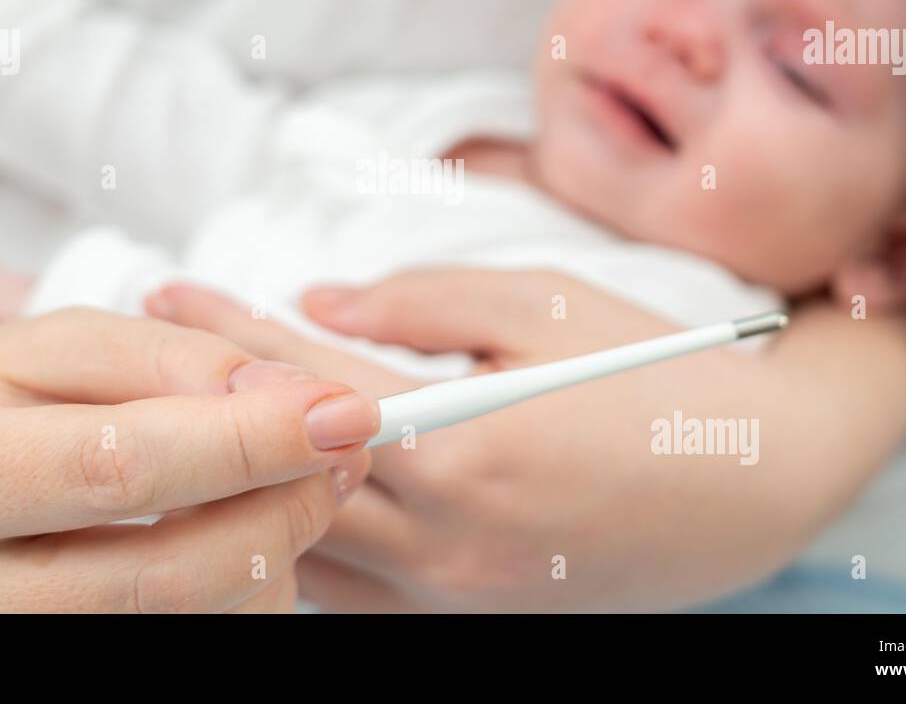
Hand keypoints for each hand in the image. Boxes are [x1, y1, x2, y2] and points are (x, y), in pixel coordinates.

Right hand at [0, 308, 378, 610]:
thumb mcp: (58, 345)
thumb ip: (173, 359)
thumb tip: (286, 398)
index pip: (125, 466)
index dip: (253, 440)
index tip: (343, 411)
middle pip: (171, 576)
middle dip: (287, 508)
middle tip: (344, 449)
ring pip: (196, 627)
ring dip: (275, 552)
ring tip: (281, 482)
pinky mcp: (44, 676)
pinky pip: (194, 647)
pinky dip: (242, 591)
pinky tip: (233, 533)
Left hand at [147, 271, 905, 611]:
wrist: (754, 486)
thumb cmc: (653, 375)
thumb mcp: (542, 304)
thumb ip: (419, 301)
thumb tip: (315, 303)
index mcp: (465, 443)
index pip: (305, 382)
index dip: (226, 331)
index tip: (164, 292)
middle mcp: (446, 534)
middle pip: (279, 469)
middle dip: (209, 408)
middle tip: (151, 356)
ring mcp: (453, 589)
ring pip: (297, 546)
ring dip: (241, 480)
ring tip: (197, 418)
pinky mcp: (467, 613)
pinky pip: (347, 588)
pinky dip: (298, 537)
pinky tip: (276, 486)